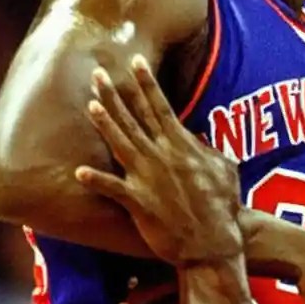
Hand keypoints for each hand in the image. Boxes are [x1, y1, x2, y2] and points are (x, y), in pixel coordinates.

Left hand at [75, 55, 243, 265]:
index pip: (160, 107)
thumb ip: (210, 150)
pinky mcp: (140, 203)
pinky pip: (113, 189)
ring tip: (89, 104)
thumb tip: (199, 138)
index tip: (136, 61)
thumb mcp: (226, 170)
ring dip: (104, 123)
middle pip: (134, 119)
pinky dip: (97, 181)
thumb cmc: (224, 207)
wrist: (215, 242)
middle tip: (98, 73)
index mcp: (182, 146)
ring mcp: (149, 179)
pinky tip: (79, 172)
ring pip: (121, 144)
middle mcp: (162, 156)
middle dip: (115, 94)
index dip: (146, 83)